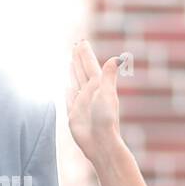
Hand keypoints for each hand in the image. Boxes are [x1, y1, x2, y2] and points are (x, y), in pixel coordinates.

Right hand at [67, 38, 122, 163]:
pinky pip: (69, 97)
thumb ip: (109, 76)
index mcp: (98, 86)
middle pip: (82, 71)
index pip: (90, 65)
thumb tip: (117, 58)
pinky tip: (67, 85)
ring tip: (71, 61)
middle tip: (75, 45)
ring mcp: (82, 103)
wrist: (100, 143)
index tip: (81, 41)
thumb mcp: (108, 95)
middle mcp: (90, 92)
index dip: (85, 54)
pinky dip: (68, 90)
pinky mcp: (74, 113)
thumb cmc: (106, 120)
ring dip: (73, 71)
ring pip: (76, 82)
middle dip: (78, 58)